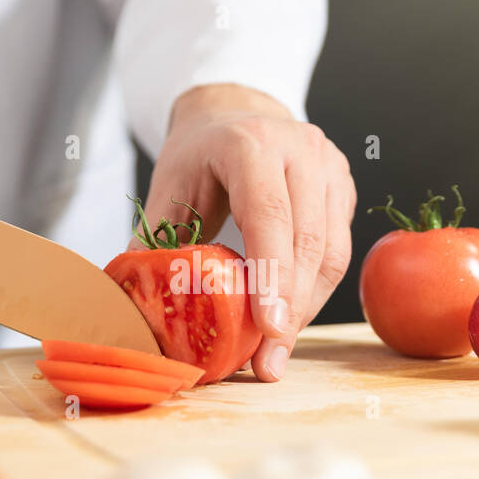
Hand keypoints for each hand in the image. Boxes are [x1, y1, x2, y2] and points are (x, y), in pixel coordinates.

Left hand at [137, 84, 355, 380]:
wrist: (235, 116)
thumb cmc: (197, 159)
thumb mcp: (167, 191)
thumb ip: (154, 245)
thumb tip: (134, 307)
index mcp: (249, 143)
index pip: (268, 214)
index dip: (272, 275)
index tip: (268, 329)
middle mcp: (299, 148)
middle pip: (307, 240)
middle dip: (290, 309)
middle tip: (269, 362)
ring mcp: (329, 166)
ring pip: (331, 252)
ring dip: (306, 309)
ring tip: (276, 352)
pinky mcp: (344, 189)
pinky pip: (338, 251)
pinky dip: (315, 292)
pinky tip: (288, 320)